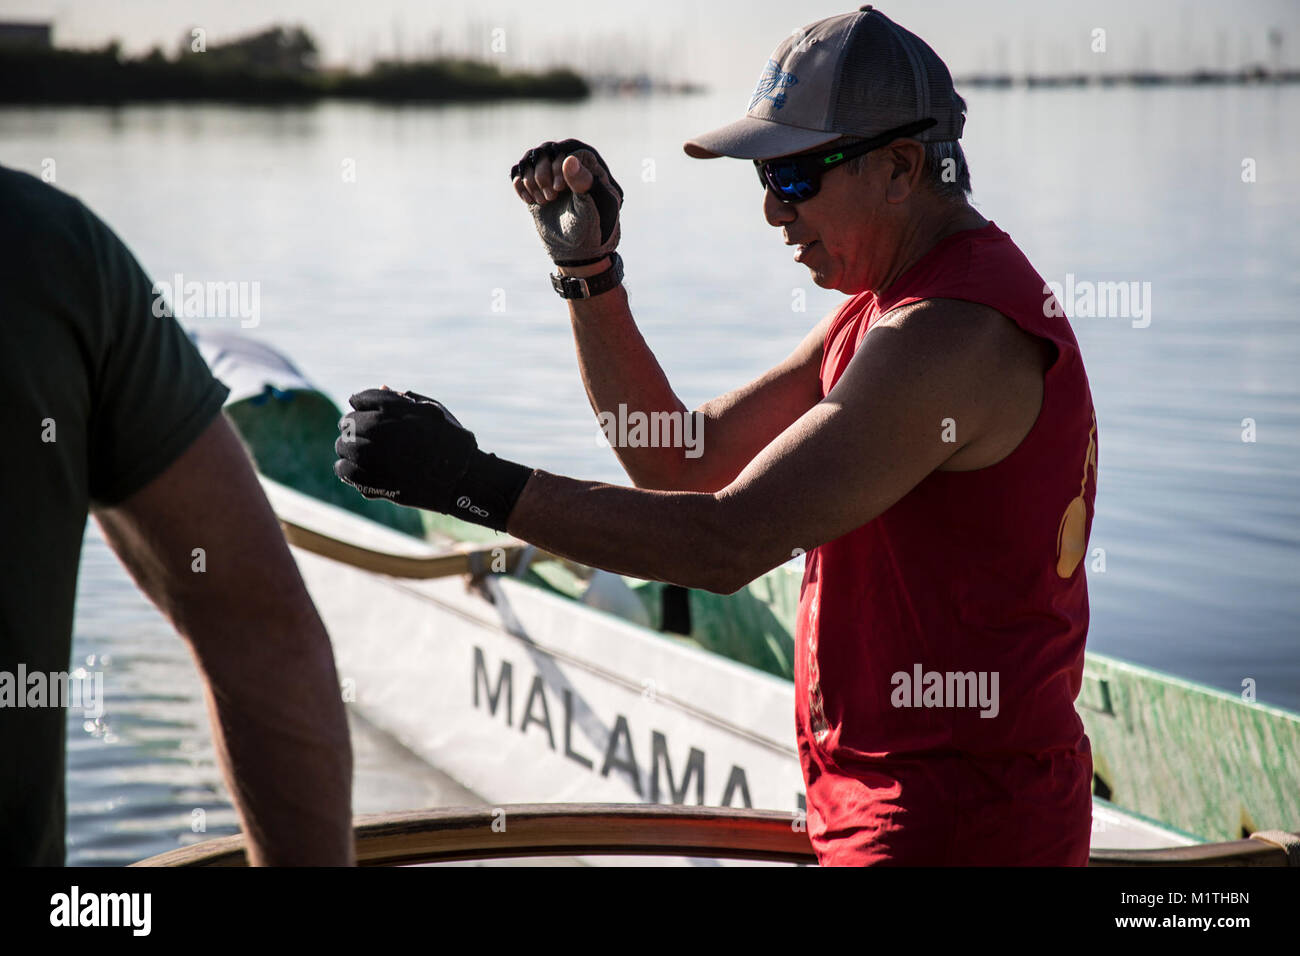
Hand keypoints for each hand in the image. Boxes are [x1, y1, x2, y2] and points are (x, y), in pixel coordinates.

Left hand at [334, 388, 531, 531]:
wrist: (464, 477)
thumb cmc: (451, 440)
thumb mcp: (432, 410)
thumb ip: (403, 399)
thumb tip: (380, 387)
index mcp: (393, 408)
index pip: (359, 399)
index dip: (362, 406)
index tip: (366, 414)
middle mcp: (380, 428)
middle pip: (348, 423)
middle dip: (353, 428)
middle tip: (362, 436)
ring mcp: (375, 455)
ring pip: (343, 447)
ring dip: (348, 448)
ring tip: (361, 455)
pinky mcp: (374, 480)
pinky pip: (346, 470)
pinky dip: (347, 468)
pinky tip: (357, 469)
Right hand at [510, 138, 622, 266]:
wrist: (577, 251)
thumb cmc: (594, 227)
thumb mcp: (595, 206)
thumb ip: (585, 182)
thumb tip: (569, 159)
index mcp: (589, 163)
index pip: (565, 149)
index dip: (558, 167)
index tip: (560, 189)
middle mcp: (569, 163)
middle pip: (545, 151)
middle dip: (543, 174)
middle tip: (551, 197)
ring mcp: (551, 174)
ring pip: (530, 159)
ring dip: (531, 180)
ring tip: (544, 201)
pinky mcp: (535, 185)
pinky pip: (518, 172)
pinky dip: (520, 185)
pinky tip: (531, 201)